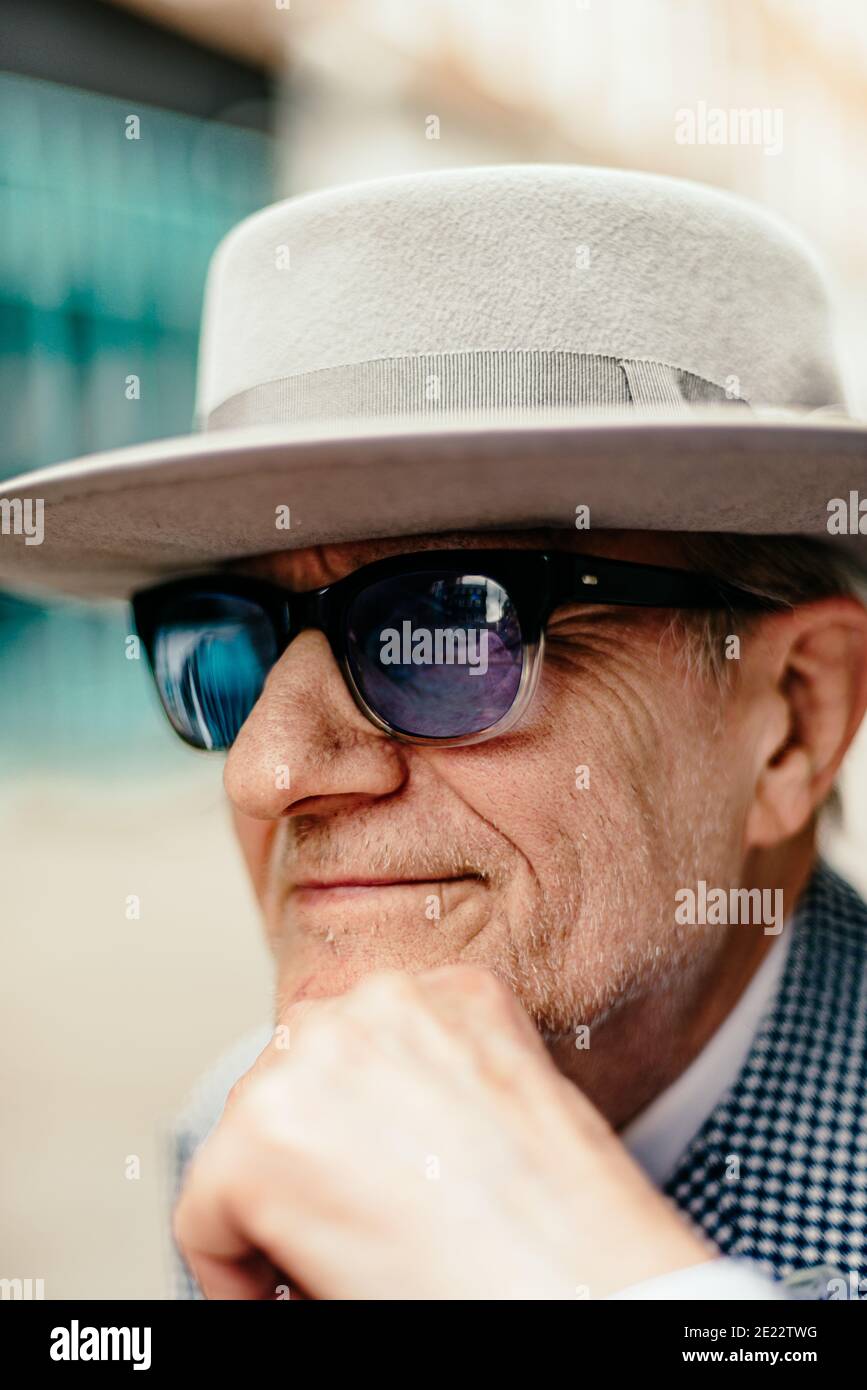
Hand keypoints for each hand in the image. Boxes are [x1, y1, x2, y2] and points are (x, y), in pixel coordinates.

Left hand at [174, 965, 712, 1298]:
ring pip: (245, 1136)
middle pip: (293, 1074)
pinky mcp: (259, 1143)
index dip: (348, 1125)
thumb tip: (361, 1127)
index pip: (357, 1041)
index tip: (358, 1179)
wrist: (589, 1298)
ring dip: (270, 1204)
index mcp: (451, 989)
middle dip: (305, 1154)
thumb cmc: (568, 1234)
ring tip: (329, 1262)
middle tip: (341, 1230)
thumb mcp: (510, 1108)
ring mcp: (312, 1062)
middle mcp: (378, 1001)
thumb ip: (431, 1079)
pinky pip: (203, 1211)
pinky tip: (286, 1296)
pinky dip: (227, 1269)